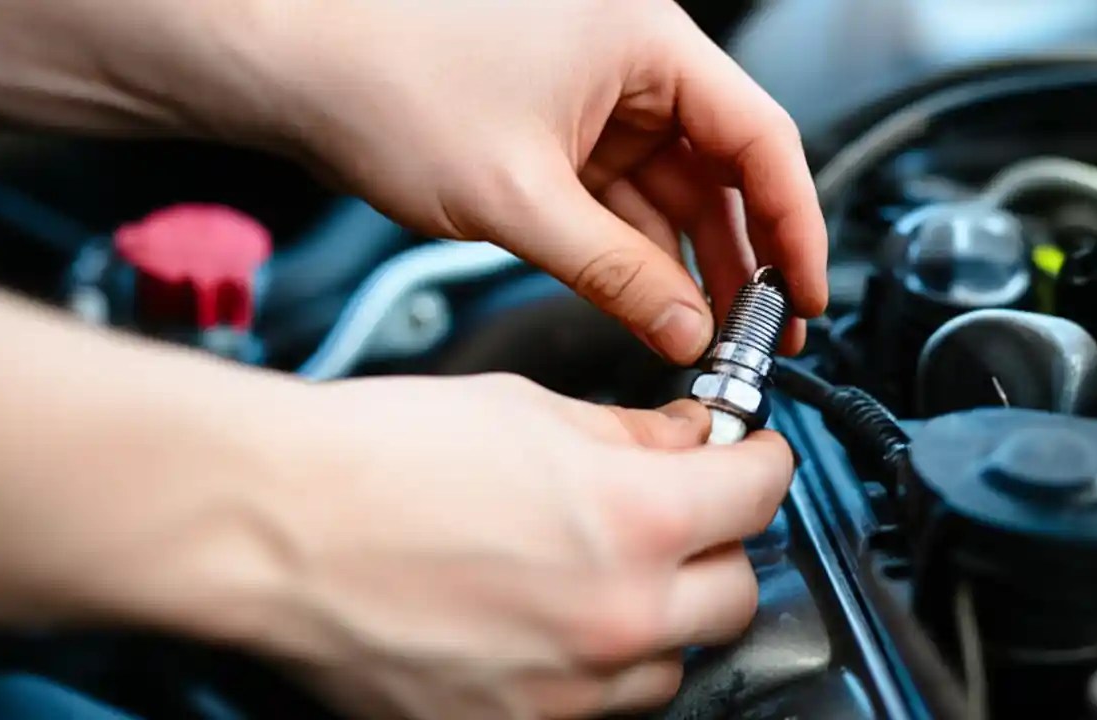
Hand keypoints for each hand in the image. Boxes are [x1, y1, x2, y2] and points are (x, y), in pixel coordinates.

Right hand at [214, 375, 792, 718]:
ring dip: (658, 616)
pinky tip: (542, 618)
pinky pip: (594, 706)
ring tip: (596, 571)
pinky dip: (590, 665)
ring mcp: (566, 690)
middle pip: (736, 592)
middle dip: (716, 545)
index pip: (762, 492)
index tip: (743, 457)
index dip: (757, 461)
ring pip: (671, 662)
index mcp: (633, 519)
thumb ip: (631, 435)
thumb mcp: (527, 411)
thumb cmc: (378, 455)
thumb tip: (687, 441)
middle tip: (675, 514)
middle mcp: (615, 618)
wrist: (268, 524)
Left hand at [251, 0, 827, 361]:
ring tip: (713, 336)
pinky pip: (623, 199)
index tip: (807, 294)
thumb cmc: (385, 83)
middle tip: (764, 334)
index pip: (760, 136)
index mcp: (645, 41)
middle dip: (744, 256)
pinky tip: (655, 306)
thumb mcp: (519, 198)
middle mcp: (632, 61)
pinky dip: (639, 253)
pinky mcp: (560, 131)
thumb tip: (684, 329)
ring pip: (674, 191)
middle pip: (724, 168)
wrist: (289, 64)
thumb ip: (616, 273)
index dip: (795, 223)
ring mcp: (596, 98)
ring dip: (691, 264)